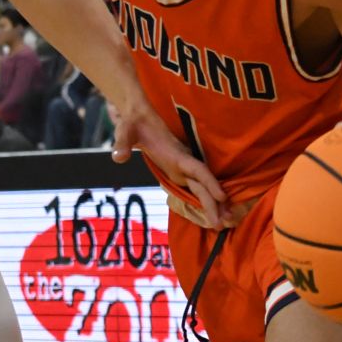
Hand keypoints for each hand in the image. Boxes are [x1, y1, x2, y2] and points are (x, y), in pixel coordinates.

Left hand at [112, 99, 227, 228]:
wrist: (141, 117)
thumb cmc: (134, 124)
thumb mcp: (126, 131)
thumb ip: (122, 144)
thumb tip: (118, 158)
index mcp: (176, 155)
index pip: (197, 169)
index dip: (210, 182)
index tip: (222, 197)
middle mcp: (183, 163)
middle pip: (202, 184)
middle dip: (213, 204)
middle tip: (222, 224)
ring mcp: (182, 168)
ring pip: (201, 188)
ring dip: (212, 204)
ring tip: (223, 224)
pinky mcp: (179, 171)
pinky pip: (196, 188)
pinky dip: (205, 200)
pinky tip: (211, 213)